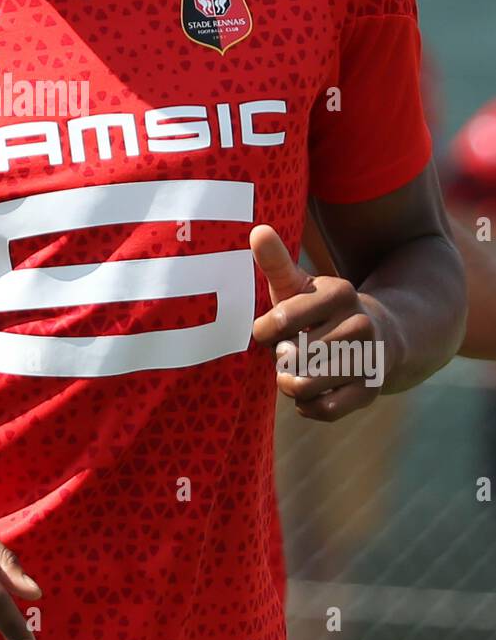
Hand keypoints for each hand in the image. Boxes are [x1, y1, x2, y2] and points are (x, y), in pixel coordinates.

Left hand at [250, 225, 396, 422]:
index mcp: (340, 292)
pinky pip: (324, 409)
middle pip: (291, 355)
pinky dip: (307, 405)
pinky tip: (311, 391)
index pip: (281, 319)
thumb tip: (257, 230)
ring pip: (304, 385)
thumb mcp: (301, 284)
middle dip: (280, 358)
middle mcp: (360, 324)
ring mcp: (369, 358)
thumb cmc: (322, 310)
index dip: (264, 331)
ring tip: (296, 370)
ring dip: (289, 383)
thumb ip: (276, 261)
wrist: (381, 336)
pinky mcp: (371, 390)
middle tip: (289, 351)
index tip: (267, 330)